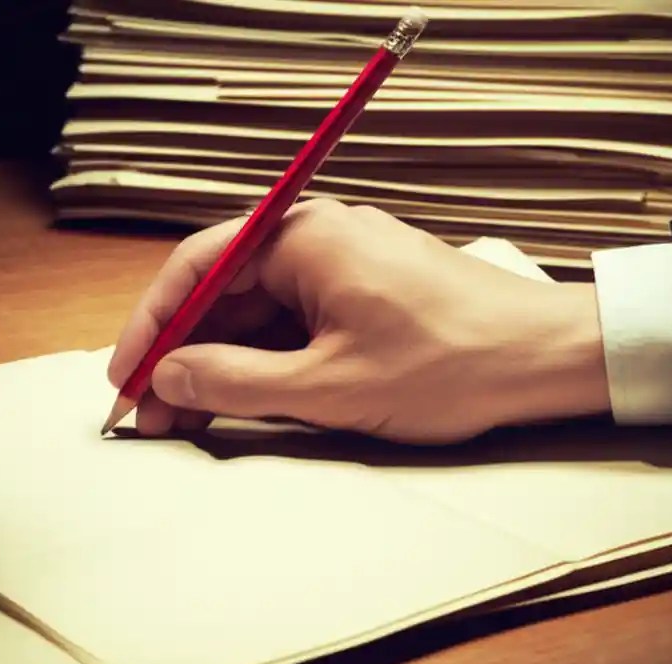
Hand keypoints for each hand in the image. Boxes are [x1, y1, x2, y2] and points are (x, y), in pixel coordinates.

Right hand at [107, 199, 610, 443]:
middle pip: (221, 290)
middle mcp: (315, 234)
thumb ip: (237, 382)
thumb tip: (167, 378)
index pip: (195, 267)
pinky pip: (293, 320)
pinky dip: (263, 360)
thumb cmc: (449, 363)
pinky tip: (241, 401)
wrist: (548, 358)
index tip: (122, 381)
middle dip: (181, 353)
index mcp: (301, 236)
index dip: (149, 327)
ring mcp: (341, 261)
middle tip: (149, 417)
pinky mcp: (362, 290)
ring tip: (186, 421)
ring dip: (219, 362)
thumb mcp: (330, 387)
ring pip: (256, 310)